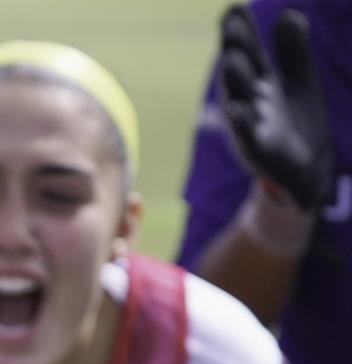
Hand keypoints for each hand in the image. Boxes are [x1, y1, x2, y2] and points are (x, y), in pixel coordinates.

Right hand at [220, 5, 336, 210]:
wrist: (306, 172)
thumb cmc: (296, 124)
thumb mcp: (299, 81)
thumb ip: (293, 51)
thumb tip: (288, 14)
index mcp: (260, 82)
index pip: (248, 52)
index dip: (241, 32)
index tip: (234, 10)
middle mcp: (250, 102)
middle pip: (241, 73)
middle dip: (235, 51)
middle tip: (232, 28)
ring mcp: (253, 127)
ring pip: (241, 102)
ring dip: (235, 83)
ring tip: (232, 61)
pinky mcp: (262, 153)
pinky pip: (249, 138)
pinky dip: (241, 124)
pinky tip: (238, 110)